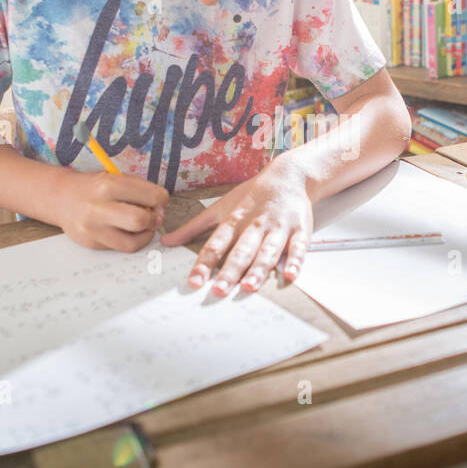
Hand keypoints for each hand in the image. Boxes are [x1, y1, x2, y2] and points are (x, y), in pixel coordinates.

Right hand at [54, 170, 168, 251]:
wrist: (61, 198)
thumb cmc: (94, 187)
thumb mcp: (115, 177)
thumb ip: (139, 189)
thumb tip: (160, 209)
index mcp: (108, 185)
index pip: (150, 196)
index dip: (161, 199)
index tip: (158, 200)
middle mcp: (97, 208)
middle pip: (140, 221)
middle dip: (154, 220)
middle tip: (153, 217)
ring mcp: (92, 229)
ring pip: (132, 242)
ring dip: (145, 235)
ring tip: (142, 226)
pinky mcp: (91, 243)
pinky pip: (121, 248)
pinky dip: (130, 240)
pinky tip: (127, 231)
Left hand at [161, 158, 312, 295]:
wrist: (288, 176)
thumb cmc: (251, 195)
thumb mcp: (220, 207)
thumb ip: (193, 227)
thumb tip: (166, 241)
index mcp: (234, 220)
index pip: (215, 244)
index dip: (204, 263)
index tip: (194, 282)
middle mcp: (255, 224)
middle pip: (241, 250)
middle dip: (230, 271)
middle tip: (219, 291)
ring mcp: (278, 227)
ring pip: (268, 251)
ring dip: (259, 269)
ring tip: (249, 288)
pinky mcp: (300, 229)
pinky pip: (299, 247)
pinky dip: (295, 261)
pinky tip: (289, 276)